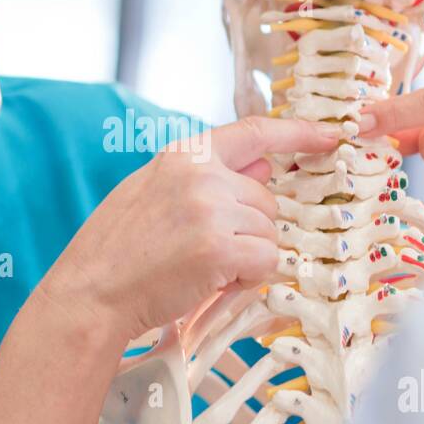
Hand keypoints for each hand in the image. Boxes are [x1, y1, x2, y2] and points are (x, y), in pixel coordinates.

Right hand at [45, 115, 362, 344]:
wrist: (92, 292)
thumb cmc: (117, 250)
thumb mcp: (153, 192)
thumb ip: (206, 178)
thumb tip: (264, 169)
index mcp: (184, 155)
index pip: (255, 132)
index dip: (298, 133)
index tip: (331, 134)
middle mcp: (202, 175)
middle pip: (267, 200)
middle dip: (249, 230)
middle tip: (205, 252)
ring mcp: (213, 209)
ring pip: (269, 233)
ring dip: (247, 257)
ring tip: (200, 268)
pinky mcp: (221, 248)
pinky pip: (266, 261)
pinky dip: (248, 278)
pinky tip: (211, 282)